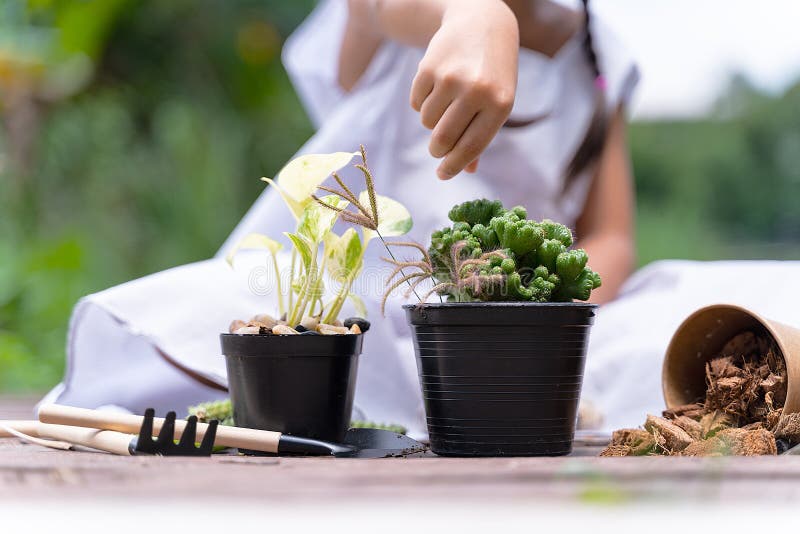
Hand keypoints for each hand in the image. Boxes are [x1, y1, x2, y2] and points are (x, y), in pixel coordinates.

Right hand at [410, 1, 518, 179]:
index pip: (471, 147)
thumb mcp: (497, 102)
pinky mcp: (429, 67)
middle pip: (442, 140)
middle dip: (437, 150)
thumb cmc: (492, 73)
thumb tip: (466, 170)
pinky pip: (416, 103)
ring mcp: (451, 78)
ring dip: (431, 121)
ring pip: (426, 122)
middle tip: (437, 148)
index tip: (442, 175)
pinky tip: (436, 86)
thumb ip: (481, 135)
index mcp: (500, 104)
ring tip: (446, 103)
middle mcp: (477, 91)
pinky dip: (421, 102)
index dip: (453, 166)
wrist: (481, 23)